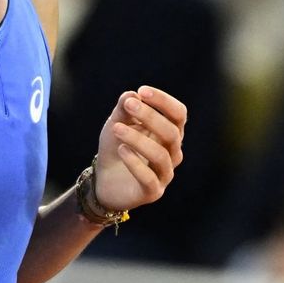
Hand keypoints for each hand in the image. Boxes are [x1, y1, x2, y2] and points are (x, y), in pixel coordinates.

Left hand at [93, 86, 186, 212]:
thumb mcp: (117, 124)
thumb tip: (132, 94)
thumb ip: (124, 110)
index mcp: (170, 134)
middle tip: (129, 105)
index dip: (164, 101)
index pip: (178, 114)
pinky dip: (135, 163)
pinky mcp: (153, 192)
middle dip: (150, 117)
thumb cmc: (116, 148)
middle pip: (171, 132)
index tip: (142, 91)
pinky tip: (121, 150)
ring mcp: (165, 173)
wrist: (104, 181)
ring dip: (138, 139)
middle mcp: (173, 153)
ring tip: (116, 129)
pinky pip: (149, 178)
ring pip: (160, 155)